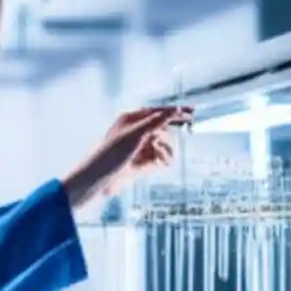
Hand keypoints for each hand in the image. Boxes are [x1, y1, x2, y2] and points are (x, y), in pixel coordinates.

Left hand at [62, 106, 192, 209]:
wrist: (99, 180)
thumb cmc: (111, 153)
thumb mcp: (136, 134)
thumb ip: (156, 121)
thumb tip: (174, 110)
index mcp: (131, 120)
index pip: (158, 112)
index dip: (175, 111)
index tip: (192, 112)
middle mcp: (136, 133)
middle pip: (163, 128)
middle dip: (171, 132)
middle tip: (189, 130)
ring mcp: (140, 149)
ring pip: (163, 144)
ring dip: (166, 149)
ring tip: (160, 156)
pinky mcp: (142, 164)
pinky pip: (160, 159)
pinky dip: (163, 160)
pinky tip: (161, 163)